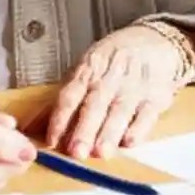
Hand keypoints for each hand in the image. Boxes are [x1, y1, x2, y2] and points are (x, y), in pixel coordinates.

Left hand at [46, 25, 184, 159]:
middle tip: (77, 152)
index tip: (52, 140)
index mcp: (90, 69)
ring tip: (101, 153)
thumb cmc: (115, 60)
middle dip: (85, 130)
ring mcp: (135, 87)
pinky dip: (138, 129)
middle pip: (95, 105)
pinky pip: (147, 115)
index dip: (60, 118)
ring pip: (120, 111)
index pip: (71, 94)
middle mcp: (111, 78)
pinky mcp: (156, 97)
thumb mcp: (89, 66)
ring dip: (110, 133)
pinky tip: (129, 143)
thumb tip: (37, 125)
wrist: (157, 41)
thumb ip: (69, 96)